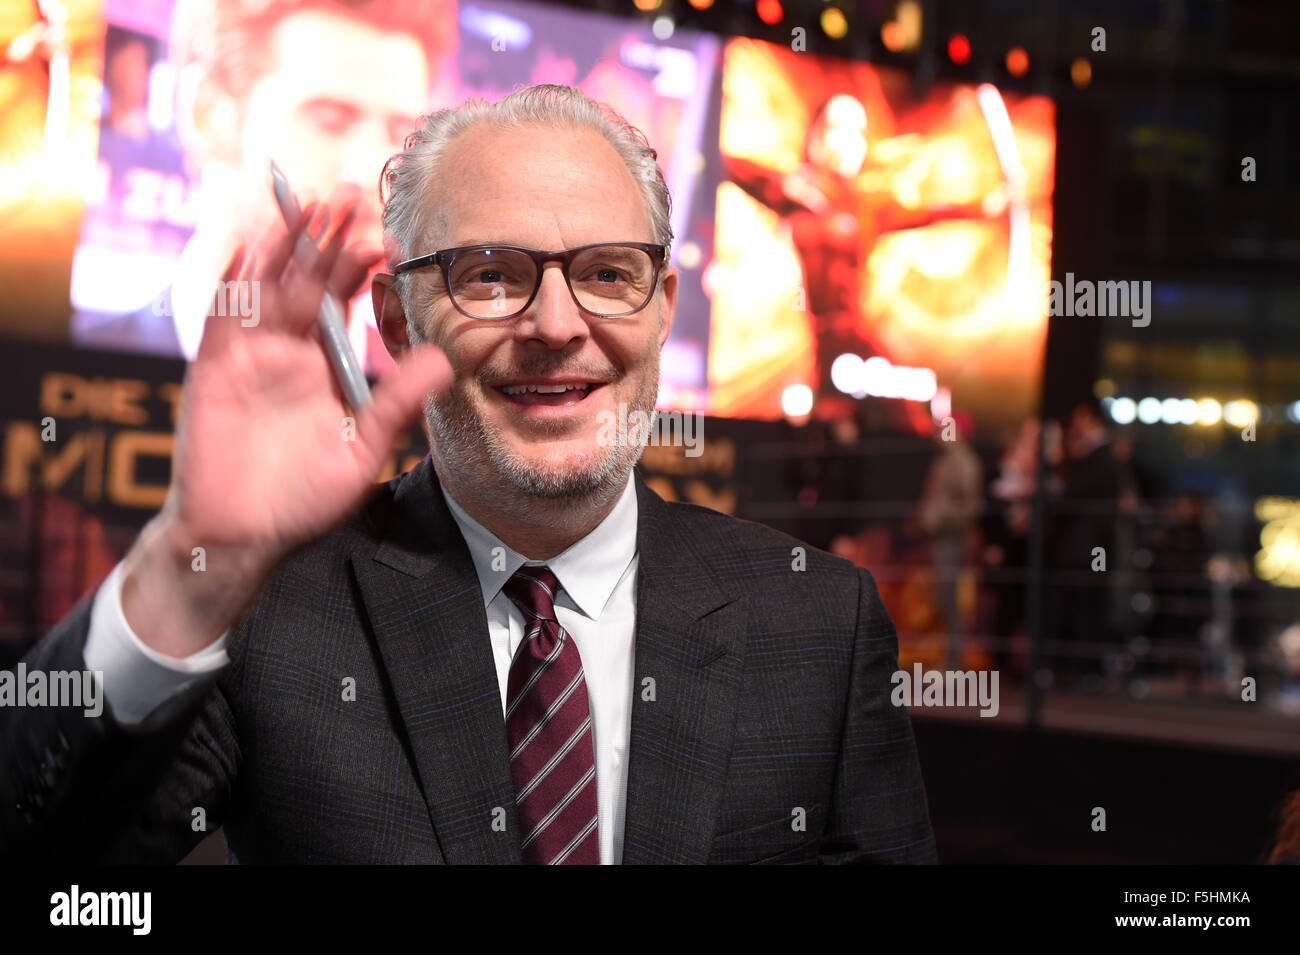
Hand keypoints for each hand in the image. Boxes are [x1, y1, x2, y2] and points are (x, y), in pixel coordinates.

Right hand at [122, 206, 452, 655]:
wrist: (245, 535)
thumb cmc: (305, 497)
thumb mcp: (365, 446)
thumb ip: (398, 400)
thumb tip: (445, 358)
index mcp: (325, 362)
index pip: (346, 299)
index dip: (365, 266)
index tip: (392, 236)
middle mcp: (288, 349)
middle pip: (309, 280)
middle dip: (328, 238)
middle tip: (353, 196)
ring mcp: (250, 354)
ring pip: (269, 286)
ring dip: (287, 247)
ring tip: (312, 208)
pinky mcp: (215, 369)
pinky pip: (225, 316)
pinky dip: (238, 281)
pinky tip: (256, 247)